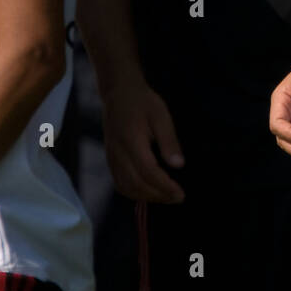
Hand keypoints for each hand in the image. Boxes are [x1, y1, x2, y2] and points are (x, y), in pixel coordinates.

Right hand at [102, 82, 184, 202]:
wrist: (118, 93)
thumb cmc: (142, 102)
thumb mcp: (161, 115)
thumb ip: (169, 141)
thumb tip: (179, 165)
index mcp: (131, 141)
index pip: (148, 172)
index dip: (164, 187)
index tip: (180, 194)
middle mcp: (118, 152)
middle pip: (136, 184)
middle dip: (158, 195)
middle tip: (178, 198)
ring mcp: (111, 157)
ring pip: (125, 187)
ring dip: (146, 197)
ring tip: (166, 197)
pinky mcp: (110, 159)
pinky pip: (119, 182)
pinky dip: (133, 192)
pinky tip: (149, 191)